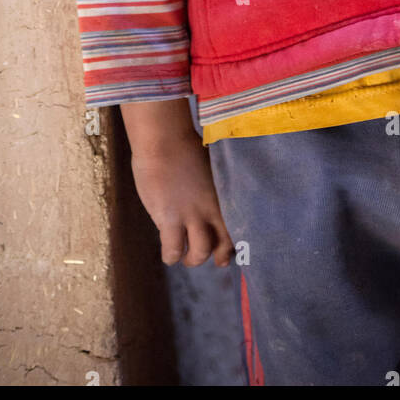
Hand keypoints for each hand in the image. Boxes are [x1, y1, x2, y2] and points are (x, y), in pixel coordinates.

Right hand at [130, 133, 235, 268]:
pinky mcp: (170, 219)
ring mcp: (192, 215)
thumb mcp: (208, 168)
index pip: (237, 226)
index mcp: (223, 194)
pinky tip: (169, 254)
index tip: (225, 254)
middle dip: (216, 256)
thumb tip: (209, 198)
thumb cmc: (182, 146)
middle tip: (206, 257)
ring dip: (192, 260)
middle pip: (224, 244)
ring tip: (184, 258)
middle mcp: (212, 208)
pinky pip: (174, 249)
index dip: (232, 244)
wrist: (163, 139)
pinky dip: (171, 256)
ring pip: (200, 252)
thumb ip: (211, 187)